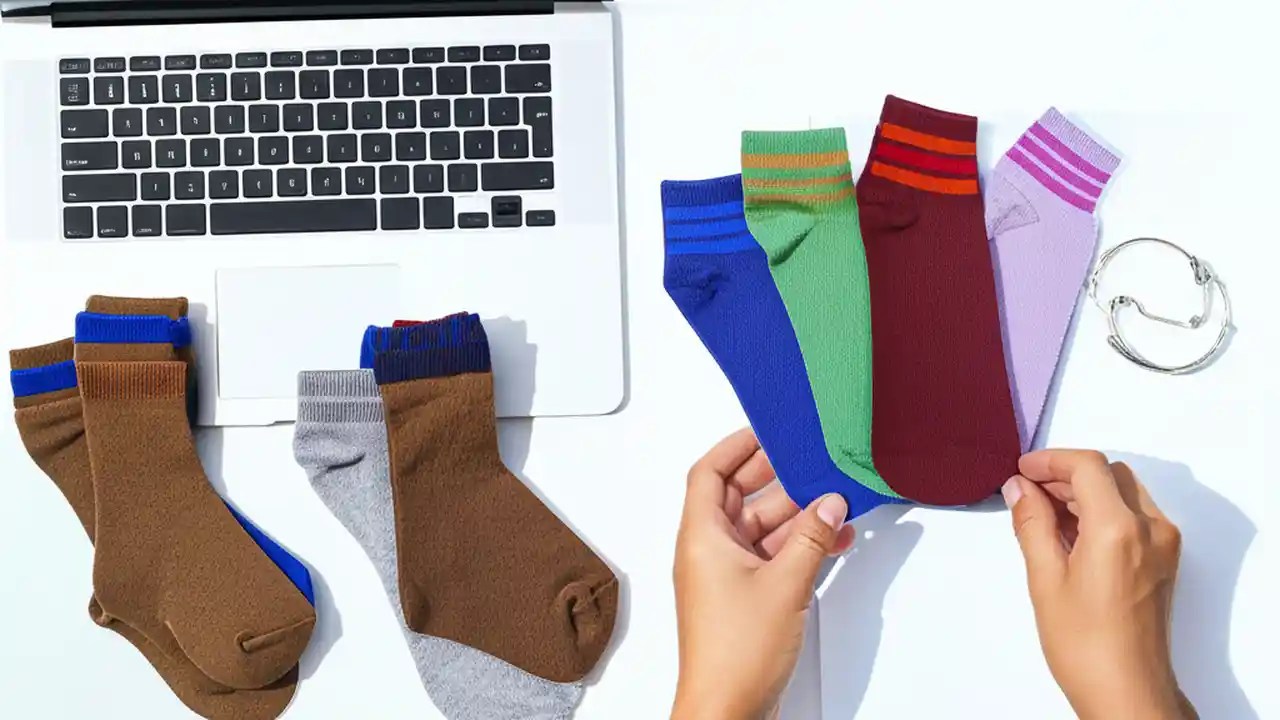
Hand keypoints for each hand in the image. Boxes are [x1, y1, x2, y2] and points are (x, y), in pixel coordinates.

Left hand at [671, 428, 854, 719]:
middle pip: (738, 497)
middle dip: (775, 478)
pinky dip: (799, 545)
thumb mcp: (784, 583)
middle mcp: (709, 551)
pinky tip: (833, 539)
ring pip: (761, 528)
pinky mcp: (745, 598)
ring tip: (834, 498)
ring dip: (796, 514)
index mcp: (701, 537)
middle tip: (808, 458)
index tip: (766, 430)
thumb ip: (810, 537)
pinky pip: (772, 556)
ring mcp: (726, 576)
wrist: (727, 711)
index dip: (735, 447)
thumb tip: (829, 502)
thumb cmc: (735, 653)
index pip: (709, 473)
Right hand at [1004, 450, 1195, 719]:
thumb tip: (1018, 488)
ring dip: (1085, 492)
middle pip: (1109, 474)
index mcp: (1119, 528)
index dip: (1050, 461)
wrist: (1127, 691)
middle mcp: (1150, 528)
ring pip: (1123, 492)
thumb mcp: (1045, 578)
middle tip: (1028, 492)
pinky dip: (1103, 511)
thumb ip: (1032, 523)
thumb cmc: (1082, 643)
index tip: (1021, 471)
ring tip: (1045, 515)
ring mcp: (1163, 544)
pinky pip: (1134, 515)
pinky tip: (1071, 534)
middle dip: (1066, 475)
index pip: (1088, 466)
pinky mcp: (1164, 560)